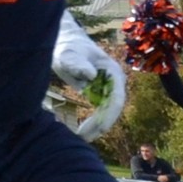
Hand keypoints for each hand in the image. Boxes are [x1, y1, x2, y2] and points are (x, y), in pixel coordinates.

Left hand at [51, 11, 125, 139]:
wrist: (66, 44)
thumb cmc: (67, 48)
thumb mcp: (68, 55)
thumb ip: (77, 63)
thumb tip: (91, 75)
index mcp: (112, 72)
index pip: (116, 99)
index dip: (108, 116)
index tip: (97, 129)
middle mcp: (115, 82)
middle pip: (113, 109)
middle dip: (100, 125)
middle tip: (82, 137)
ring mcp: (109, 88)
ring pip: (108, 113)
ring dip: (96, 126)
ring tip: (81, 137)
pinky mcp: (100, 94)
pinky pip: (101, 112)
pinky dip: (93, 122)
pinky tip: (82, 132)